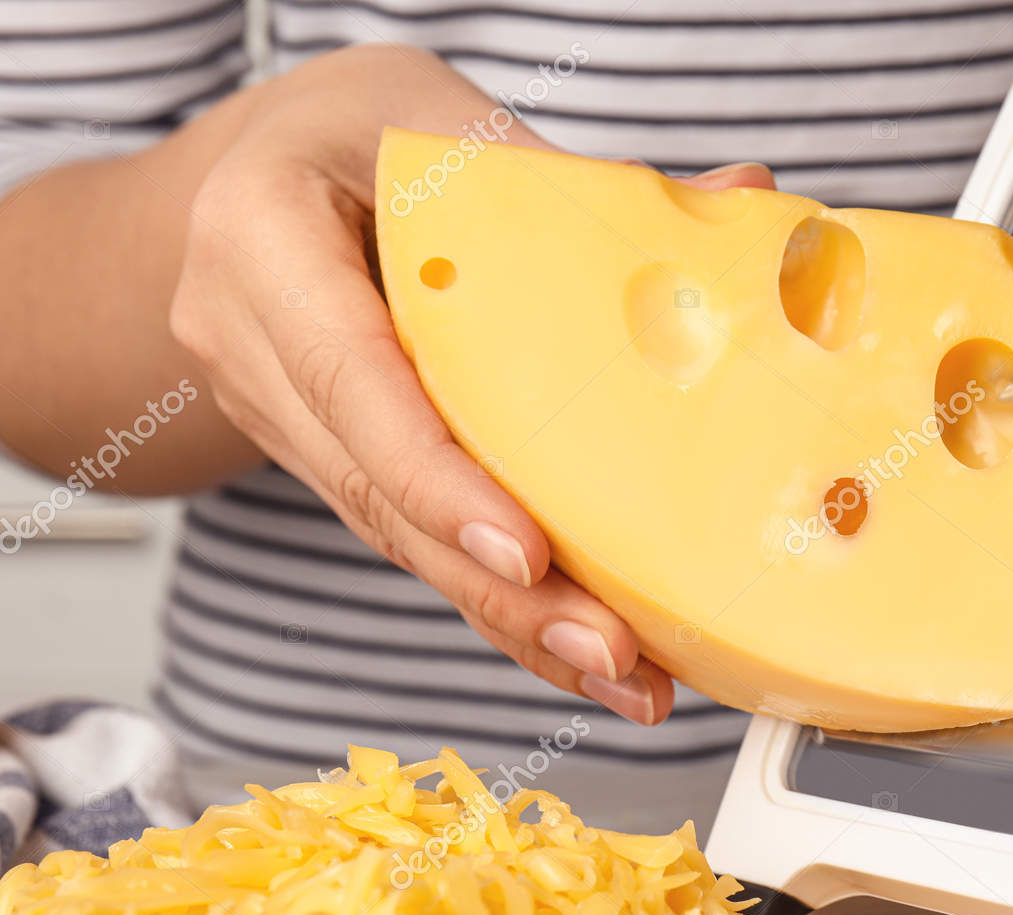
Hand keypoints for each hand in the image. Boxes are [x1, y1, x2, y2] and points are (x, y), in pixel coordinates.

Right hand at [169, 45, 773, 724]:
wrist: (267, 169)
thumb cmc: (356, 131)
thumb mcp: (447, 123)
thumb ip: (572, 182)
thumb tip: (747, 196)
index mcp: (261, 242)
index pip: (352, 381)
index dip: (439, 479)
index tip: (528, 552)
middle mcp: (252, 348)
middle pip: (382, 496)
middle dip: (503, 591)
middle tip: (613, 654)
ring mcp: (285, 420)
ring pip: (402, 541)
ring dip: (516, 621)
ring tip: (627, 679)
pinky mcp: (336, 462)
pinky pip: (418, 538)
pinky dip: (504, 599)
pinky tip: (583, 653)